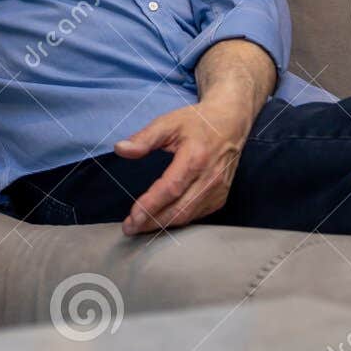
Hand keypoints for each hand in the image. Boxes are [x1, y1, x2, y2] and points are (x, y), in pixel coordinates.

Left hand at [112, 94, 255, 234]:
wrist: (230, 123)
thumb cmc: (197, 122)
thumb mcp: (168, 122)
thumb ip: (144, 138)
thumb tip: (120, 149)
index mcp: (196, 157)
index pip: (170, 188)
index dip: (151, 205)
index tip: (132, 217)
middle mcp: (210, 177)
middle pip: (179, 209)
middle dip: (152, 222)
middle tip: (130, 228)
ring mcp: (218, 189)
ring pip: (188, 216)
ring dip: (163, 225)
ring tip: (140, 227)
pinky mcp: (221, 196)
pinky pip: (197, 214)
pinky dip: (178, 220)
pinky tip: (162, 220)